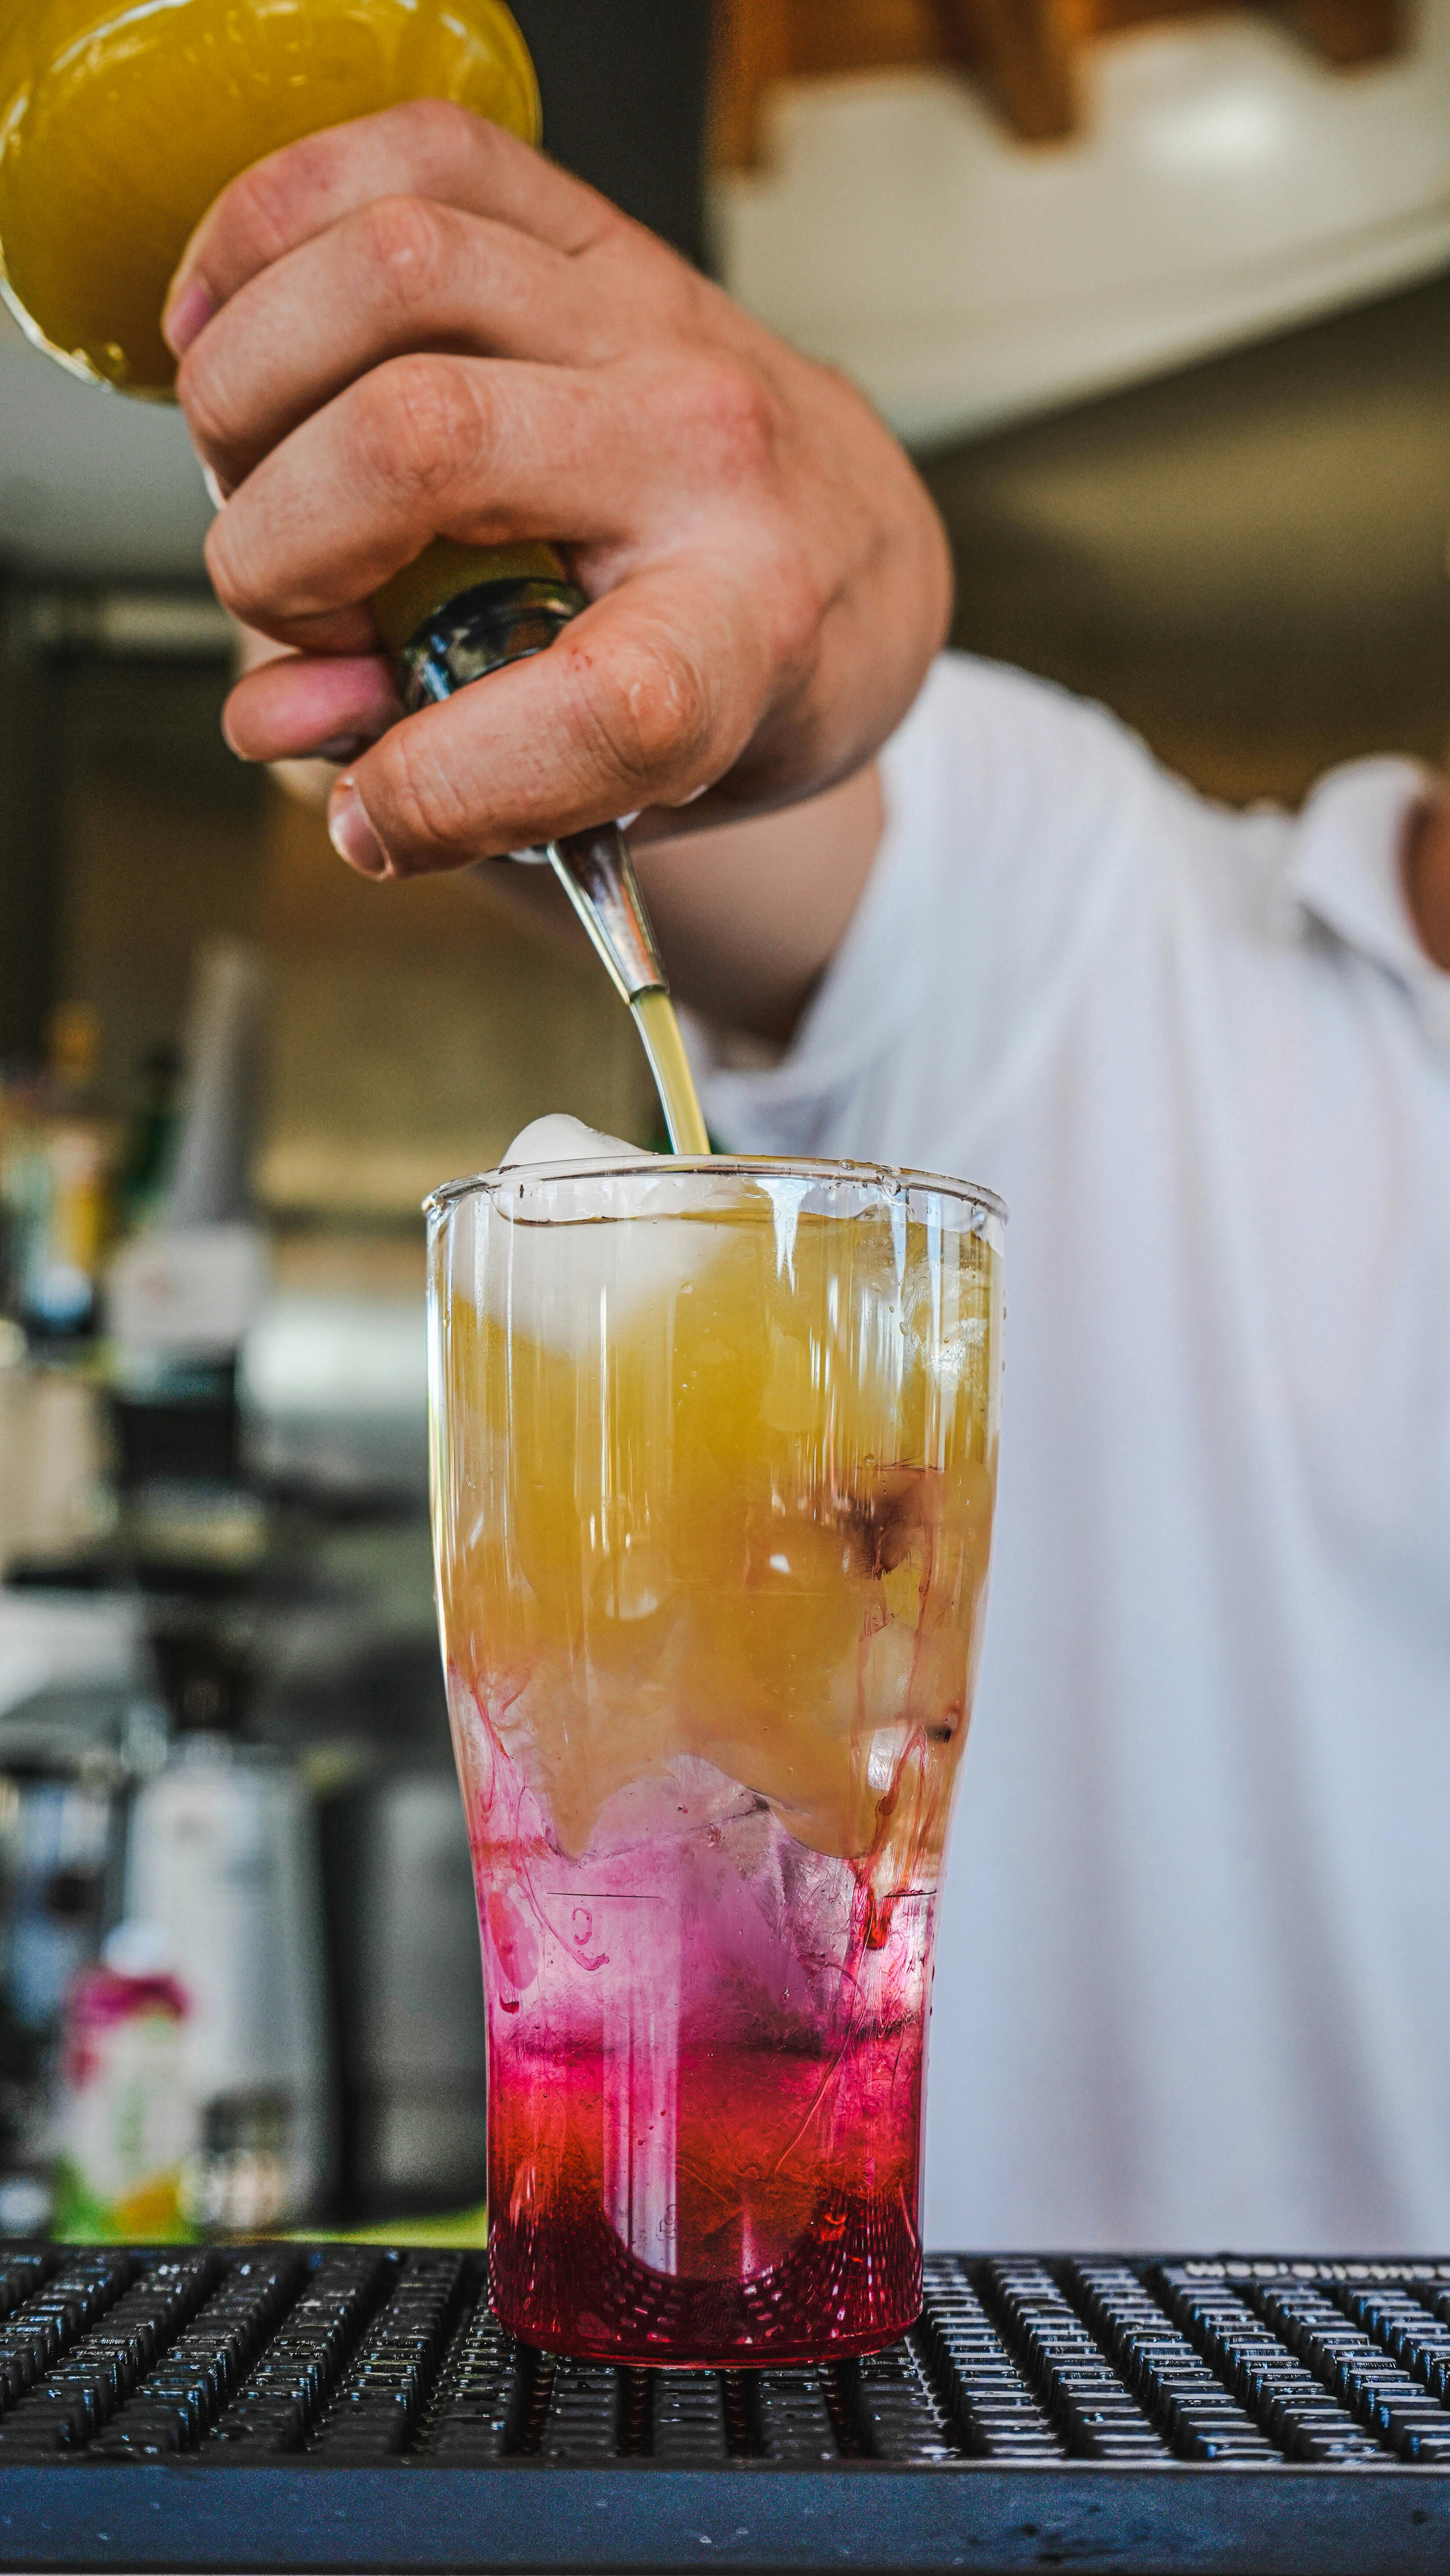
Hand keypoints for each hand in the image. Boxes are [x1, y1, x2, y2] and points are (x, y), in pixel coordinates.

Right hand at [167, 102, 951, 880]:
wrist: (854, 550)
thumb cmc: (735, 683)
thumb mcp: (635, 790)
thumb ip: (461, 783)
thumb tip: (280, 714)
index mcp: (750, 632)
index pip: (608, 703)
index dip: (445, 787)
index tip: (376, 815)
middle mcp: (711, 453)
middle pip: (421, 440)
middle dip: (282, 550)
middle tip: (295, 606)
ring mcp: (654, 318)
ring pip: (391, 270)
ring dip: (252, 387)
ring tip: (258, 473)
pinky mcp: (600, 231)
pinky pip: (408, 160)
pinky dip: (277, 233)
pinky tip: (238, 328)